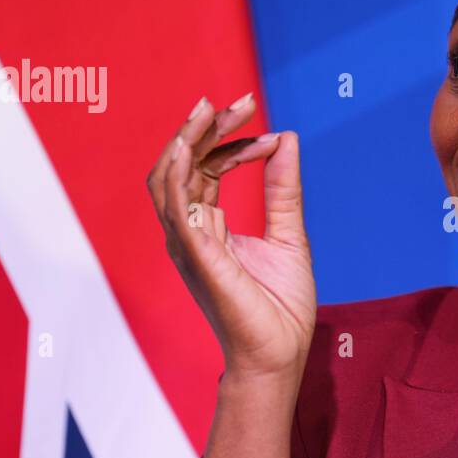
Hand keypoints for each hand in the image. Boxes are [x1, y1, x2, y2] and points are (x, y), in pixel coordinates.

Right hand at [146, 94, 316, 377]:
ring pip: (168, 179)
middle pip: (182, 164)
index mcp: (208, 227)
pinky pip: (177, 210)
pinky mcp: (198, 258)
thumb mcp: (289, 235)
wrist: (280, 356)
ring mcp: (189, 245)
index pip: (206, 167)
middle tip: (240, 101)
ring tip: (210, 109)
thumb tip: (286, 138)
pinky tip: (193, 146)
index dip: (231, 141)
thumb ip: (283, 189)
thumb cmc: (280, 308)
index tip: (267, 130)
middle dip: (206, 127)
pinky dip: (180, 174)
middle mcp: (190, 232)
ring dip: (188, 139)